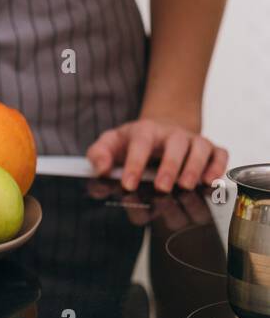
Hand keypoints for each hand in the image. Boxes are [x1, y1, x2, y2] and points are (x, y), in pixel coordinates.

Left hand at [85, 119, 227, 193]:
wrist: (161, 129)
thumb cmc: (134, 141)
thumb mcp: (111, 143)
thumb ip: (99, 154)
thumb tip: (101, 169)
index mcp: (145, 130)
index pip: (140, 144)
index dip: (134, 164)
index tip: (128, 185)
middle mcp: (172, 133)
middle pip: (175, 145)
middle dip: (169, 166)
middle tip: (162, 187)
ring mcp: (192, 140)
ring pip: (199, 148)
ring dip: (195, 168)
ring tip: (186, 186)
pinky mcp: (210, 149)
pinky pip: (219, 154)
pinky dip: (218, 166)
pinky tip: (211, 181)